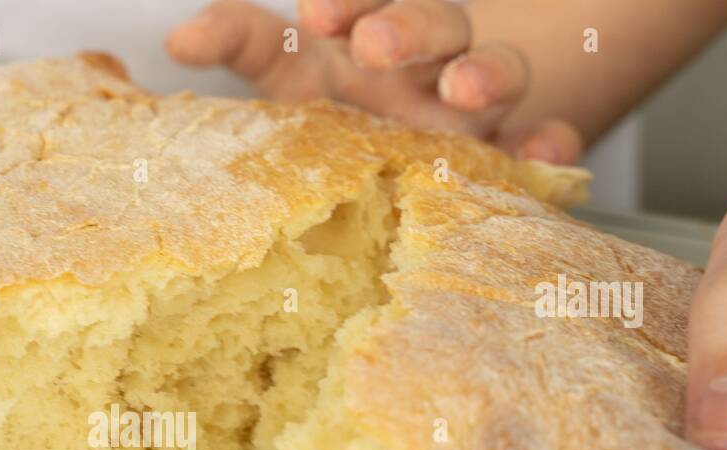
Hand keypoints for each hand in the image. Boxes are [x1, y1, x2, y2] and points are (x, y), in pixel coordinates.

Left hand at [166, 0, 580, 163]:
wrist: (420, 147)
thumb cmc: (345, 104)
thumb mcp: (292, 72)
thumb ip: (242, 44)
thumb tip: (177, 41)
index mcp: (374, 34)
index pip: (367, 4)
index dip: (349, 2)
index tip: (317, 12)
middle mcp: (429, 65)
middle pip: (435, 27)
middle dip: (409, 30)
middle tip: (376, 45)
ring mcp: (477, 110)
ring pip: (496, 74)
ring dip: (486, 74)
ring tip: (465, 88)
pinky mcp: (512, 157)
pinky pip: (544, 143)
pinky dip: (548, 147)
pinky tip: (543, 155)